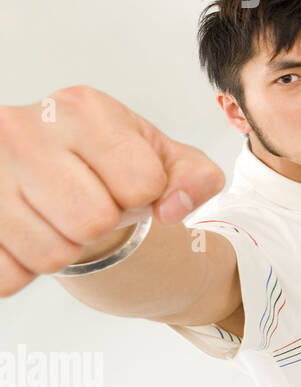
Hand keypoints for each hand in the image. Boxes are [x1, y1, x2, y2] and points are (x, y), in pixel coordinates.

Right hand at [0, 86, 225, 295]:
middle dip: (104, 223)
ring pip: (51, 255)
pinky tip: (28, 233)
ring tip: (58, 216)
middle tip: (89, 202)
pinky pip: (9, 277)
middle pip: (94, 223)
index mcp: (83, 109)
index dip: (144, 195)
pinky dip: (26, 268)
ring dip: (66, 248)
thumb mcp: (164, 157)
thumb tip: (174, 210)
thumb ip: (195, 178)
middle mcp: (23, 132)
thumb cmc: (109, 160)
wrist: (47, 165)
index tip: (125, 181)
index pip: (142, 186)